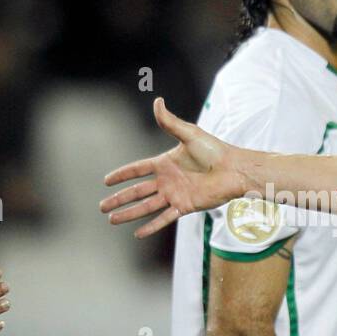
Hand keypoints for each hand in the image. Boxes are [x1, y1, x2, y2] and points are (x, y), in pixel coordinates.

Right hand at [100, 98, 250, 237]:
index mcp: (166, 163)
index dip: (122, 175)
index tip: (106, 180)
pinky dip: (151, 226)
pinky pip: (164, 218)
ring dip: (129, 213)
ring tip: (112, 220)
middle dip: (119, 199)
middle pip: (137, 191)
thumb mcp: (189, 134)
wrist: (234, 170)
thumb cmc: (215, 150)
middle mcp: (168, 181)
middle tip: (102, 206)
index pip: (137, 170)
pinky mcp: (185, 207)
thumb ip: (170, 122)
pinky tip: (137, 233)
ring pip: (146, 206)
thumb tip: (157, 101)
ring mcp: (175, 195)